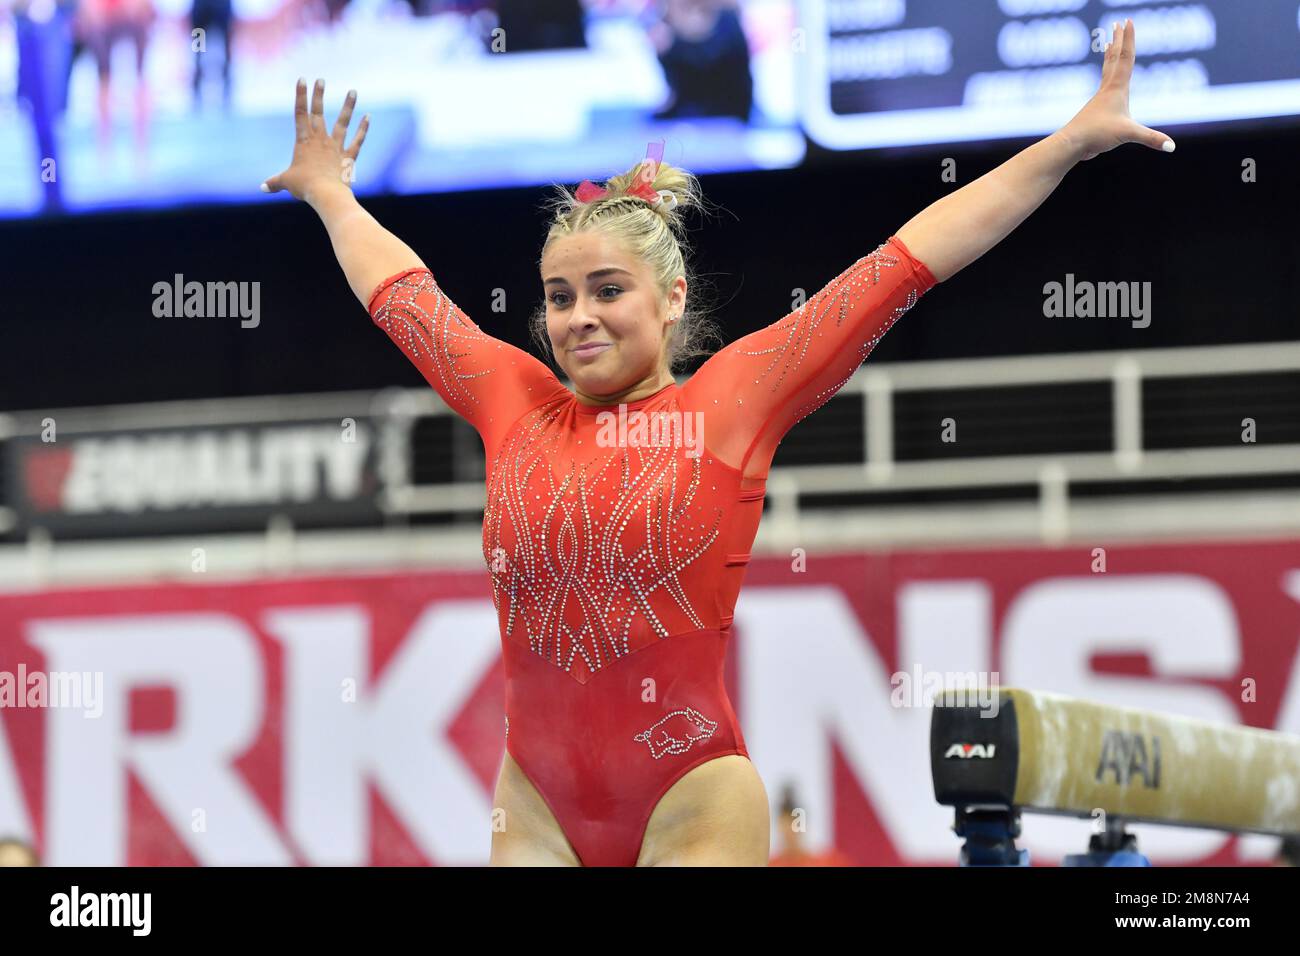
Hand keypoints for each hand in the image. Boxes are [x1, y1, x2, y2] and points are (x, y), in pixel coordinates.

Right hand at [262, 78, 368, 202]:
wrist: (326, 194)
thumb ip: (275, 182)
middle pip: (318, 113)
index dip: (301, 96)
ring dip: (348, 106)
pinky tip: (368, 116)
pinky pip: (357, 140)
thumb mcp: (286, 182)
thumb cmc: (304, 187)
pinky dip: (363, 129)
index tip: (302, 79)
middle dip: (319, 95)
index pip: (300, 114)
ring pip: (342, 122)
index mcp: (303, 142)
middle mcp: (320, 140)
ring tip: (353, 91)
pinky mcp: (349, 157)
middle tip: (321, 80)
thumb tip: (262, 187)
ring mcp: (336, 147)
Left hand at [1060, 19, 1174, 161]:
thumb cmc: (1096, 134)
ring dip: (1110, 55)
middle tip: (1117, 23)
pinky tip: (1108, 83)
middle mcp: (1107, 89)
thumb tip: (1172, 147)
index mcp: (1116, 88)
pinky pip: (1104, 87)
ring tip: (1110, 45)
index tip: (1127, 20)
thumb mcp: (1128, 134)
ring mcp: (1100, 99)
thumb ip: (1151, 138)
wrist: (1071, 144)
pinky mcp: (1096, 110)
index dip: (1128, 39)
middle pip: (1114, 58)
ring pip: (1107, 71)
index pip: (1125, 57)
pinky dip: (1107, 77)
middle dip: (1118, 40)